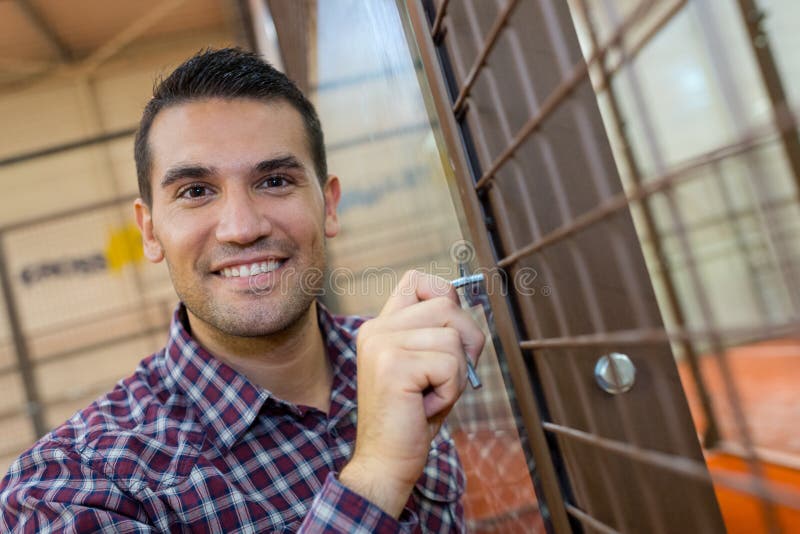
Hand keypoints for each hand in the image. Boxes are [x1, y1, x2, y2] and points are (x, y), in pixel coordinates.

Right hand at [339, 270, 484, 516]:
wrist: (385, 462)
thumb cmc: (412, 418)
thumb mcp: (426, 366)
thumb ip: (438, 334)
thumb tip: (470, 311)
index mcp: (381, 327)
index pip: (419, 281)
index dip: (446, 297)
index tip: (450, 333)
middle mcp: (377, 329)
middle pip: (447, 306)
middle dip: (465, 343)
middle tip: (446, 378)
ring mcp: (382, 345)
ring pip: (453, 337)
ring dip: (456, 374)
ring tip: (430, 395)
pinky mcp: (394, 365)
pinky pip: (451, 364)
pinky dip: (450, 391)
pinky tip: (425, 406)